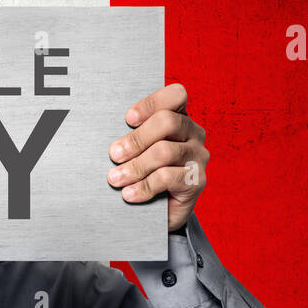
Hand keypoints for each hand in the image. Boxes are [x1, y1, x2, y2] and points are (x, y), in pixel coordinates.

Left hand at [106, 83, 207, 231]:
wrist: (158, 211)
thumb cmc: (144, 174)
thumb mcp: (137, 151)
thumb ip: (130, 138)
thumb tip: (109, 141)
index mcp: (180, 118)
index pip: (175, 95)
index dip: (151, 103)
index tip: (127, 119)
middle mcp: (193, 133)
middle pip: (167, 122)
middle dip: (136, 139)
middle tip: (114, 154)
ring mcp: (198, 156)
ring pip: (164, 151)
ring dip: (135, 166)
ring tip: (115, 178)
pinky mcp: (197, 181)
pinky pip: (168, 177)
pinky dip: (144, 186)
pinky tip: (129, 194)